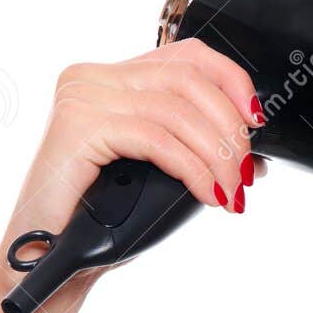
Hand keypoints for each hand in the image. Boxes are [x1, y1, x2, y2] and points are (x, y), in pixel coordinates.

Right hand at [1, 39, 263, 261]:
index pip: (187, 57)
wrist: (55, 255)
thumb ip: (201, 156)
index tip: (257, 121)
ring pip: (177, 111)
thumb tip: (255, 158)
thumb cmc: (105, 220)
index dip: (231, 82)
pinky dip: (193, 169)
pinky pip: (157, 140)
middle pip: (188, 80)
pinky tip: (208, 195)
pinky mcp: (78, 126)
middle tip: (244, 174)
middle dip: (230, 130)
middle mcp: (95, 78)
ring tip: (230, 192)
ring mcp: (83, 98)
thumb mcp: (166, 178)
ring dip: (217, 156)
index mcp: (115, 80)